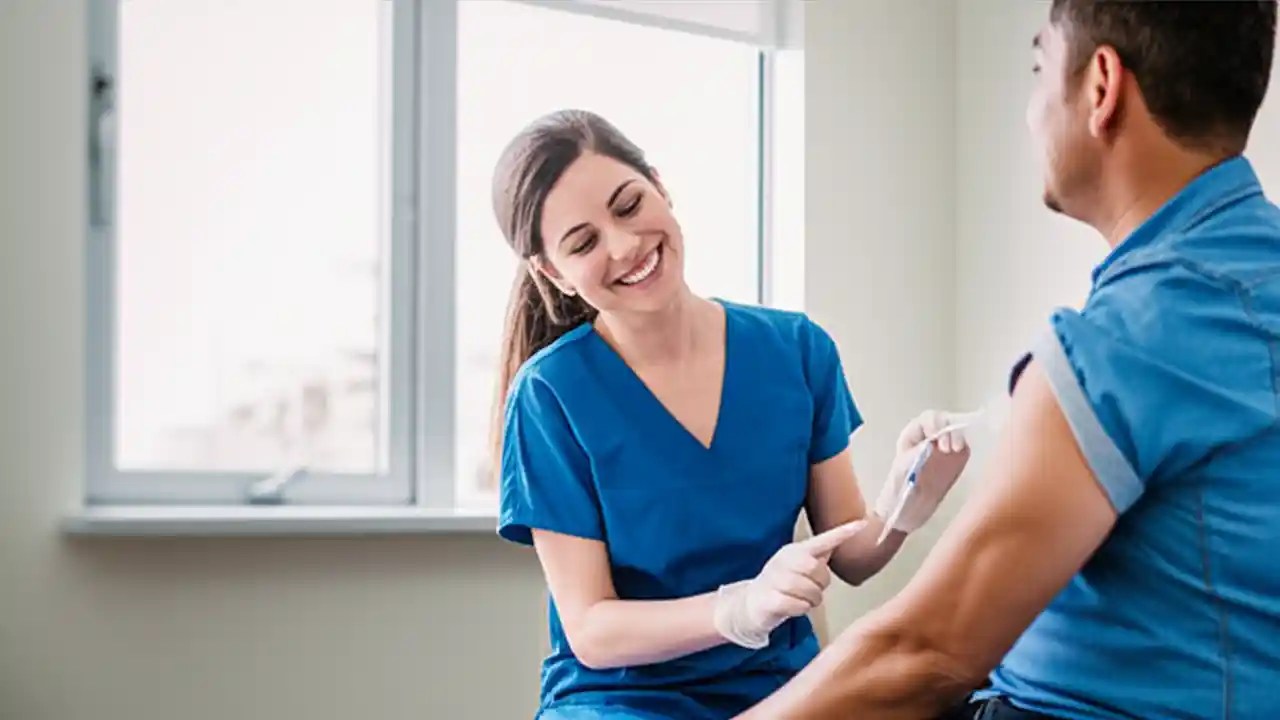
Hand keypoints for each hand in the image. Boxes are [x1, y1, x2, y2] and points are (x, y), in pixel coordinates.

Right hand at [714, 520, 866, 648]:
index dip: (843, 533)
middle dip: (821, 584)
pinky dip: (801, 609)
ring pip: (810, 590)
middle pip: (817, 569)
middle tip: (813, 589)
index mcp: (795, 551)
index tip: (862, 524)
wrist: (749, 603)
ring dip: (812, 600)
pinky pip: (798, 605)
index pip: (823, 539)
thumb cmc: (780, 584)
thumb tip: (838, 542)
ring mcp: (774, 579)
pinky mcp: (769, 599)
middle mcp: (784, 561)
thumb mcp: (799, 566)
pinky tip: (793, 606)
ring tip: (802, 599)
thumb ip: (819, 555)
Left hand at [874, 410, 972, 533]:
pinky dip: (964, 449)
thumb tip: (931, 445)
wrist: (907, 510)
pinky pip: (963, 449)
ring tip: (956, 449)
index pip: (929, 419)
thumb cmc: (898, 487)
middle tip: (951, 447)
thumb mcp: (903, 469)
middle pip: (946, 422)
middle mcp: (931, 437)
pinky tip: (961, 454)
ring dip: (958, 437)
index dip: (936, 425)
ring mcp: (944, 447)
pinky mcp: (955, 460)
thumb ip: (916, 455)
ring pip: (957, 433)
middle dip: (950, 430)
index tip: (938, 440)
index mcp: (914, 434)